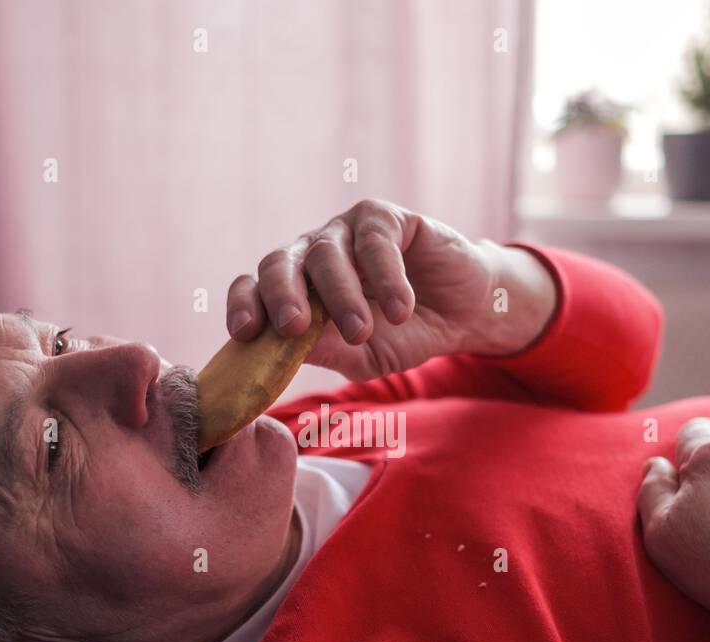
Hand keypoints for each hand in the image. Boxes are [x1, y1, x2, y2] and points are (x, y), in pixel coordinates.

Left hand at [224, 198, 554, 380]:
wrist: (464, 314)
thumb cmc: (405, 335)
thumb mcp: (362, 356)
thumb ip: (326, 351)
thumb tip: (284, 349)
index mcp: (296, 289)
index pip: (253, 288)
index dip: (245, 304)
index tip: (247, 331)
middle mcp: (313, 255)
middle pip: (278, 263)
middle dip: (281, 295)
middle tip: (294, 326)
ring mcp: (347, 232)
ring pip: (325, 253)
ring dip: (340, 295)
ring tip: (361, 331)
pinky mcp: (386, 218)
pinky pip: (375, 239)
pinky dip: (386, 276)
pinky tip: (403, 308)